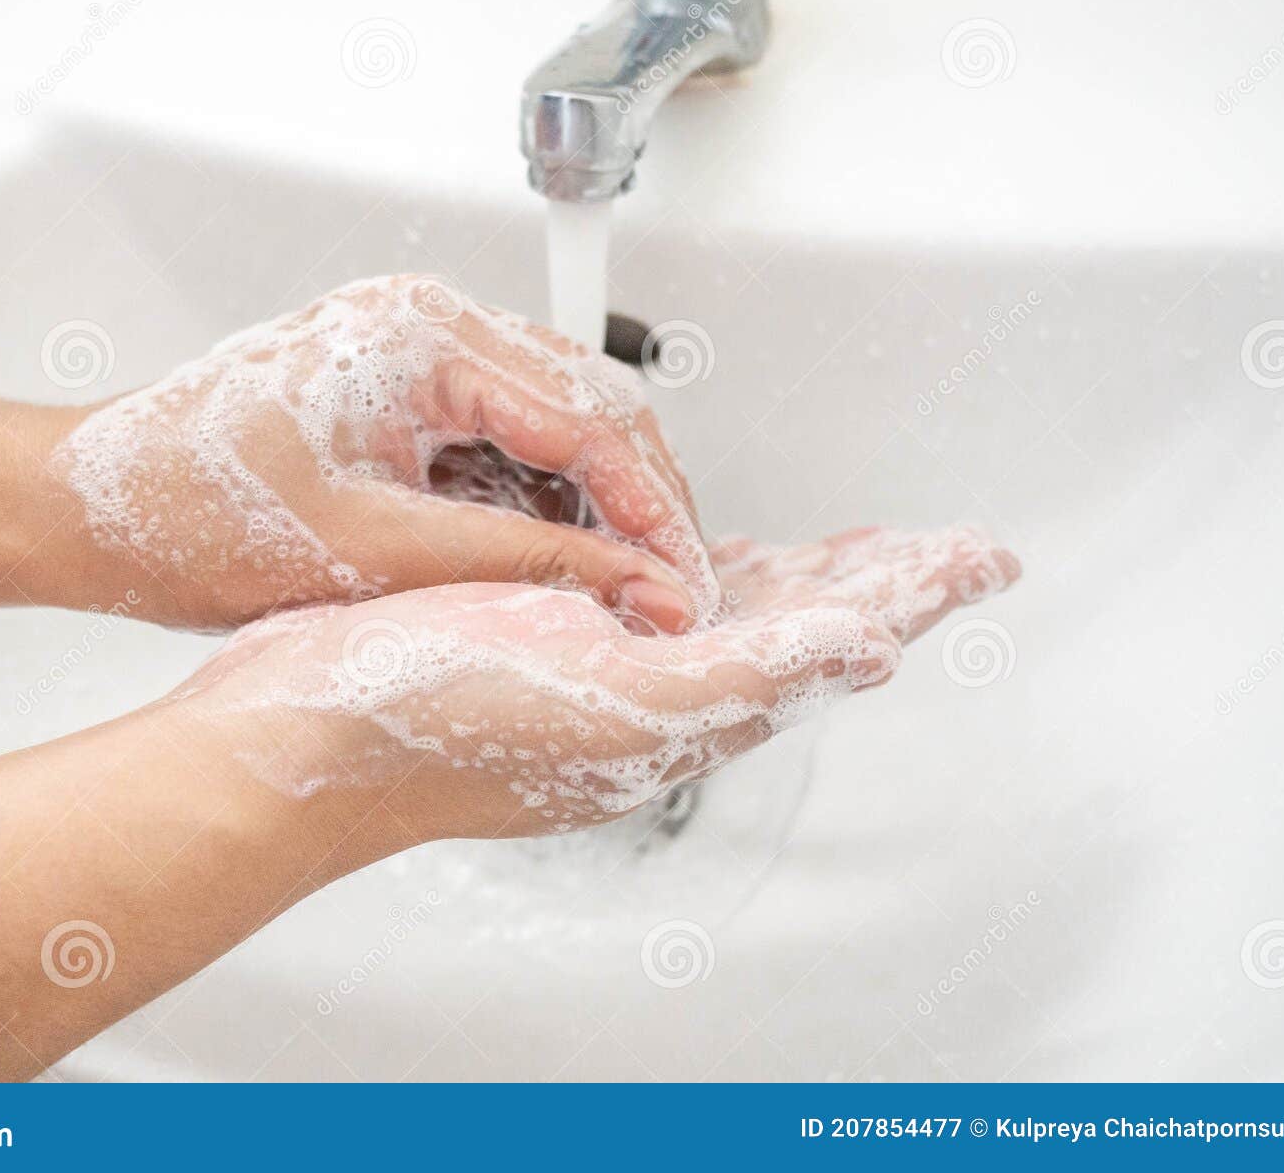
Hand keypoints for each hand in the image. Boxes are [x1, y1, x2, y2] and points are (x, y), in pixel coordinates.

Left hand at [51, 275, 715, 632]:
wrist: (88, 508)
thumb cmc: (192, 512)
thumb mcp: (375, 553)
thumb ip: (520, 563)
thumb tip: (635, 586)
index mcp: (420, 335)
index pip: (586, 415)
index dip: (651, 508)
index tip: (688, 577)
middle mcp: (424, 321)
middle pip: (583, 402)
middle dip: (636, 498)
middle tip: (671, 585)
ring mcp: (411, 348)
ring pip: (549, 419)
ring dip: (591, 500)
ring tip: (620, 583)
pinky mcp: (397, 386)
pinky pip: (499, 434)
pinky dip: (534, 496)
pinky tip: (548, 556)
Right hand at [159, 524, 1018, 841]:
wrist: (299, 737)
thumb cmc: (430, 725)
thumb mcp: (609, 700)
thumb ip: (749, 673)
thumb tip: (869, 649)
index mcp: (689, 705)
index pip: (836, 640)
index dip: (916, 594)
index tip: (983, 560)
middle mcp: (656, 688)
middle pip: (799, 622)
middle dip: (874, 580)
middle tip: (938, 548)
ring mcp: (601, 662)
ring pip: (733, 607)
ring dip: (802, 574)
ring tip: (856, 547)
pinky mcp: (544, 631)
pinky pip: (650, 590)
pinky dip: (698, 560)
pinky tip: (703, 550)